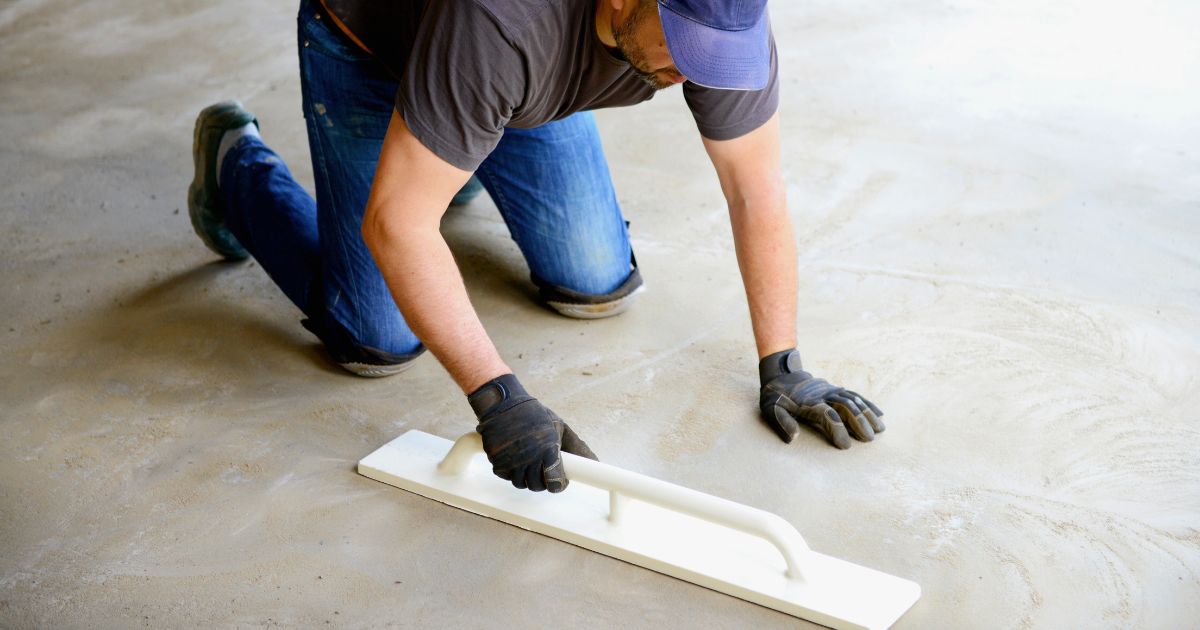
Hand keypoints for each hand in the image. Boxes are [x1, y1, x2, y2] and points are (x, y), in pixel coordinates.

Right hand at [468, 373, 597, 491]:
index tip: (558, 480)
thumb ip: (575, 447)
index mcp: (548, 449)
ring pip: (520, 483)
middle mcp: (529, 458)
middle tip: (542, 468)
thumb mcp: (559, 427)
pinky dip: (509, 471)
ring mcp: (511, 461)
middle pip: (537, 486)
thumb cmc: (533, 415)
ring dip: (525, 477)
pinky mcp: (496, 460)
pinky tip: (514, 458)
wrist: (503, 404)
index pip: (555, 482)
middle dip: (542, 481)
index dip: (558, 484)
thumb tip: (594, 462)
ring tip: (528, 461)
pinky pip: (505, 476)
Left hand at [758, 349, 884, 448]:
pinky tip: (879, 414)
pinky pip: (854, 395)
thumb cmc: (775, 397)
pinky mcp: (835, 389)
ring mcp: (831, 390)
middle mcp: (823, 395)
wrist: (780, 374)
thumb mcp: (771, 410)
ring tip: (880, 429)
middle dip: (858, 422)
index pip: (827, 415)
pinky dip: (867, 404)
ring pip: (853, 400)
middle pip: (845, 407)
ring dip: (867, 414)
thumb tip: (793, 438)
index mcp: (808, 402)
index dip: (837, 429)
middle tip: (869, 439)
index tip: (846, 445)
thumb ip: (782, 423)